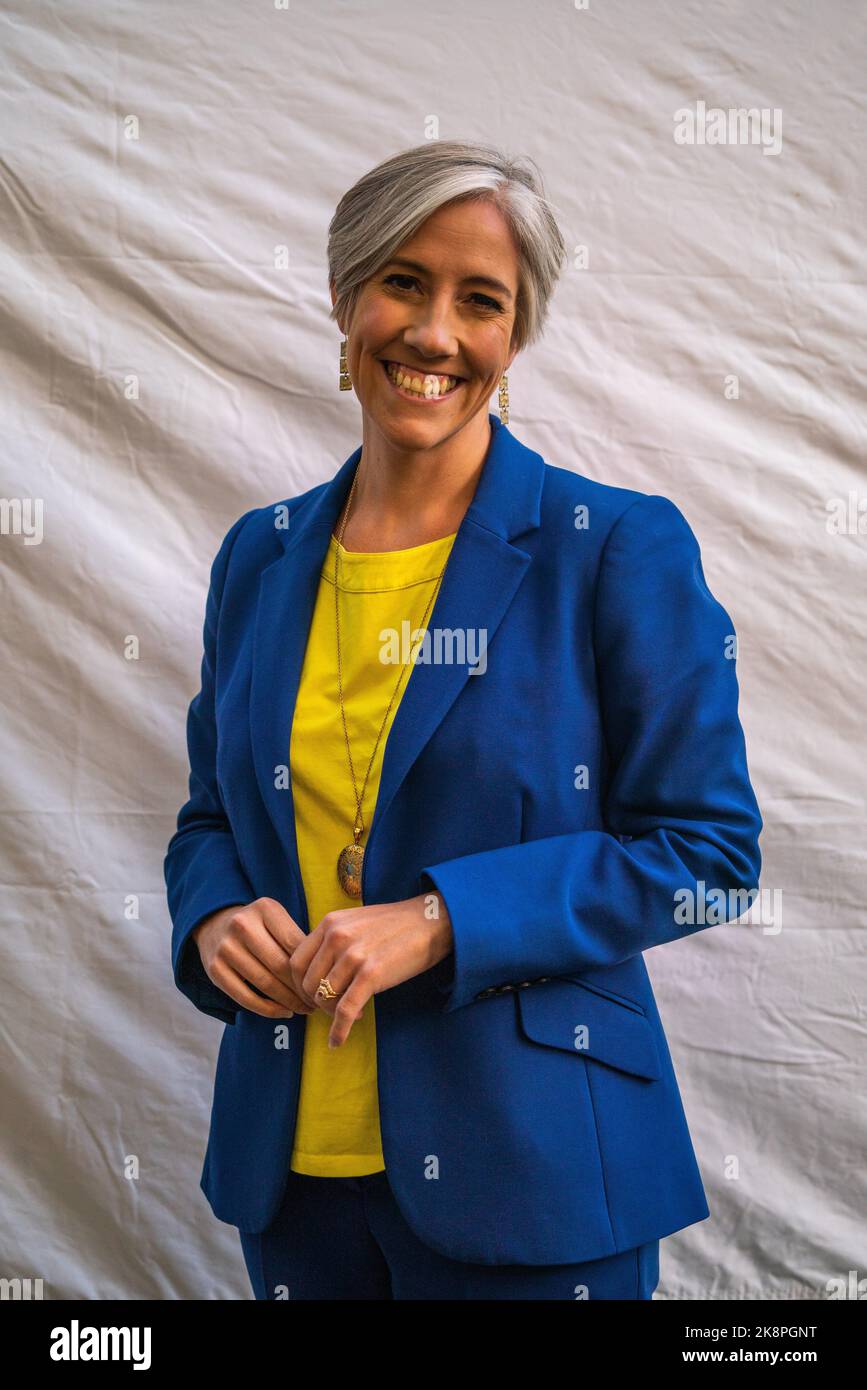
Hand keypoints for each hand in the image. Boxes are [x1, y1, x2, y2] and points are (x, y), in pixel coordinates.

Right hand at [192, 898, 318, 1018]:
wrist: (215, 925)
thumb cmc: (259, 926)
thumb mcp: (277, 920)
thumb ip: (297, 938)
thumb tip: (325, 973)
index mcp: (264, 908)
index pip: (295, 944)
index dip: (312, 967)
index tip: (326, 983)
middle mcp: (242, 925)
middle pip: (281, 965)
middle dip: (302, 988)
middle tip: (318, 1001)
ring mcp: (226, 947)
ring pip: (265, 983)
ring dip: (289, 1001)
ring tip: (304, 1008)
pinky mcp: (215, 969)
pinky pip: (246, 998)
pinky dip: (269, 1009)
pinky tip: (284, 1012)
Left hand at [289, 892, 453, 1048]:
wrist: (431, 923)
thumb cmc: (395, 926)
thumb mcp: (355, 922)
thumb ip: (332, 940)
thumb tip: (314, 974)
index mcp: (330, 923)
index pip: (295, 963)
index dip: (299, 986)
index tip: (311, 997)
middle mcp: (337, 937)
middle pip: (307, 984)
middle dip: (317, 1003)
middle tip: (332, 1009)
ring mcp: (354, 955)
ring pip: (325, 998)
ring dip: (334, 1014)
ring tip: (352, 1013)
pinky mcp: (372, 974)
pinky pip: (345, 1010)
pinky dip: (339, 1030)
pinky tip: (338, 1041)